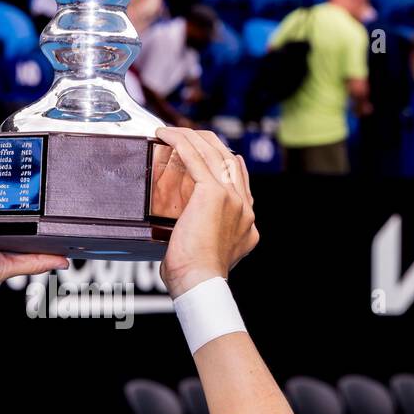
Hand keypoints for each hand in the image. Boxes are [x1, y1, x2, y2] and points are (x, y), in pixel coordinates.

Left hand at [155, 129, 258, 298]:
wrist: (200, 282)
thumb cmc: (197, 277)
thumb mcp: (211, 253)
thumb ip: (208, 237)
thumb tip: (188, 230)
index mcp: (248, 221)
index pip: (239, 178)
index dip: (222, 160)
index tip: (206, 152)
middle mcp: (245, 206)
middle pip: (228, 159)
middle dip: (206, 142)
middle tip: (184, 136)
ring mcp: (231, 197)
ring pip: (212, 153)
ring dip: (190, 137)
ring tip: (170, 131)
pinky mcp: (213, 193)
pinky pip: (194, 157)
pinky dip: (179, 142)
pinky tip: (165, 135)